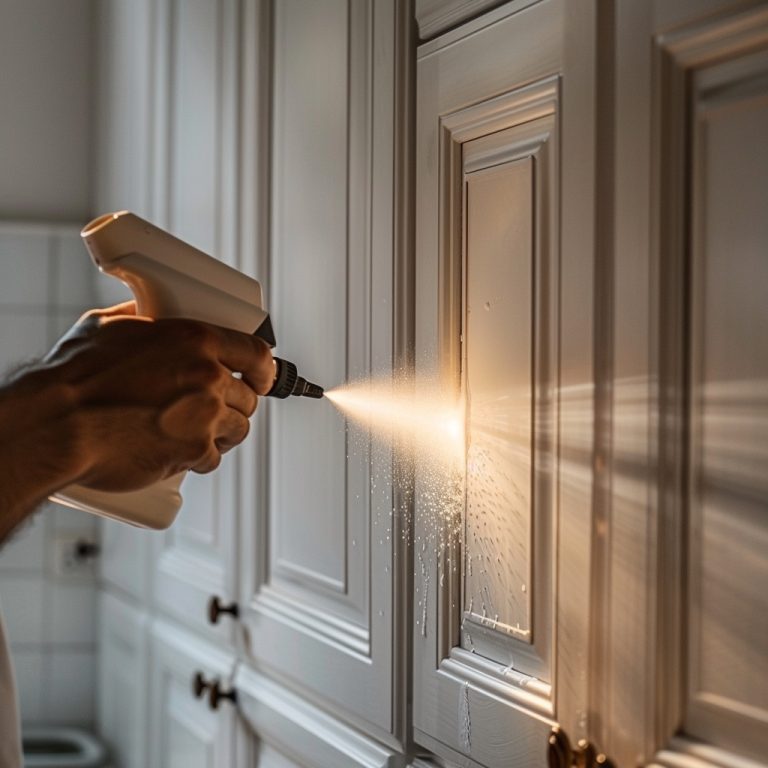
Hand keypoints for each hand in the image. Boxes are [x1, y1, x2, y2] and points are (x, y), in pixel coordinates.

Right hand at [40, 301, 273, 490]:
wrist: (56, 425)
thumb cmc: (73, 377)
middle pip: (248, 395)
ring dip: (224, 432)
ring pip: (238, 427)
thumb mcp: (109, 326)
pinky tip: (182, 453)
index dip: (263, 369)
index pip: (255, 352)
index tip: (262, 378)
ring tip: (200, 432)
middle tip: (214, 408)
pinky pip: (214, 457)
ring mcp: (204, 415)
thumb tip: (150, 311)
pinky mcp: (193, 450)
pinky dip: (201, 458)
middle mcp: (207, 375)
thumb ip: (142, 318)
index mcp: (195, 339)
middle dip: (235, 403)